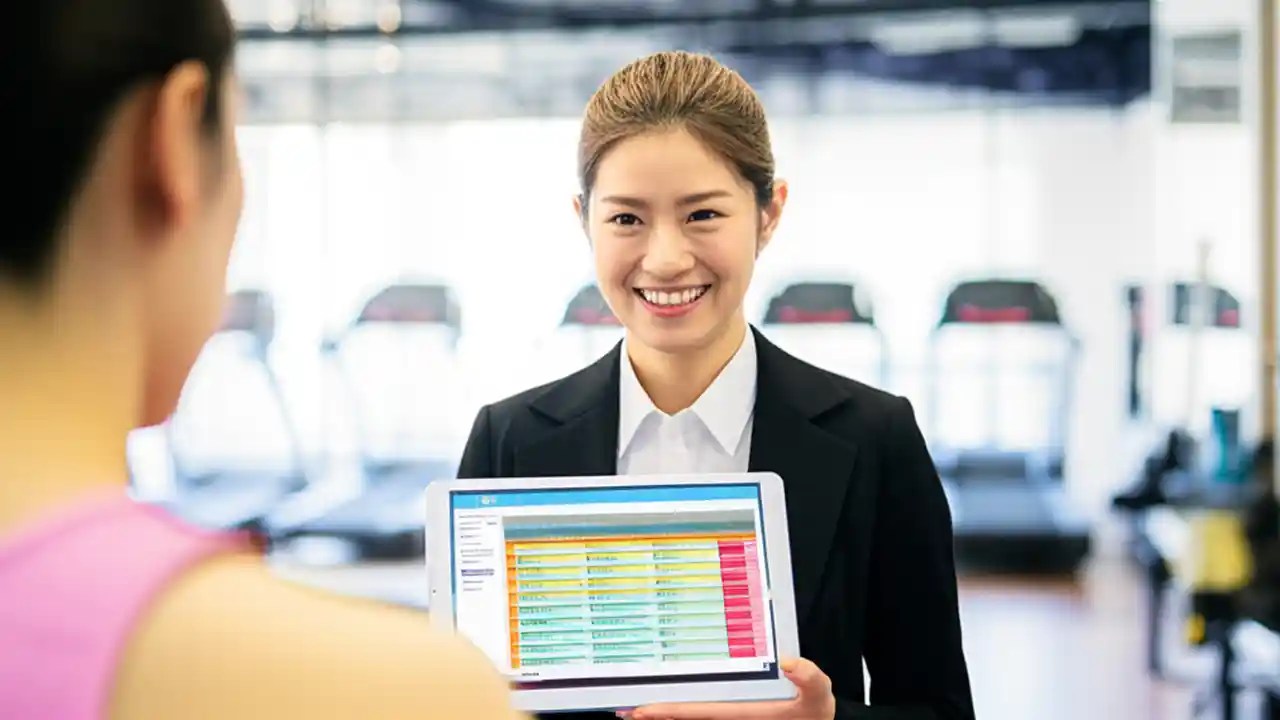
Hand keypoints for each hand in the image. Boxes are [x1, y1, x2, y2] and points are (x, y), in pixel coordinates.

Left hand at [617, 657, 835, 719]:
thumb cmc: (815, 713)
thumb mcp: (819, 695)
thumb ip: (810, 678)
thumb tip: (789, 662)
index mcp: (739, 713)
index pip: (694, 712)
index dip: (665, 710)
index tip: (639, 709)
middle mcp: (728, 717)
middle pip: (683, 715)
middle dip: (653, 714)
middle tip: (622, 709)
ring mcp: (728, 715)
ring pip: (688, 714)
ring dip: (663, 712)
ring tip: (631, 708)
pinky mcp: (732, 713)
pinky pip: (699, 710)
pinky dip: (680, 708)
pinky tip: (666, 702)